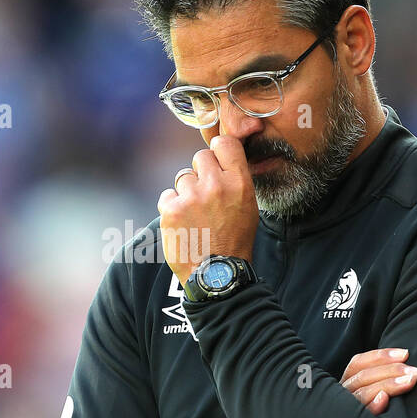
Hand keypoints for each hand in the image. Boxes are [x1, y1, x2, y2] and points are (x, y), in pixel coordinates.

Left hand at [157, 135, 257, 285]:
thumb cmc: (234, 241)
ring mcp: (192, 197)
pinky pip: (167, 196)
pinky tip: (183, 224)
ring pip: (182, 177)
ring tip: (195, 215)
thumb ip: (236, 180)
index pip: (225, 143)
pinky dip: (172, 208)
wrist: (217, 274)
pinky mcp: (171, 209)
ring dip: (186, 192)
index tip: (216, 160)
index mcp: (240, 183)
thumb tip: (222, 160)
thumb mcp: (249, 207)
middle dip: (201, 172)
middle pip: (200, 157)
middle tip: (205, 195)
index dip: (218, 150)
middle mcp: (216, 185)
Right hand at [340, 347, 416, 414]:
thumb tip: (406, 361)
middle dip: (392, 370)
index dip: (380, 356)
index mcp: (346, 387)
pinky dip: (371, 405)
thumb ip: (382, 383)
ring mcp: (343, 415)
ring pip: (362, 392)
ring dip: (388, 384)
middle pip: (363, 376)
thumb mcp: (376, 399)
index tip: (405, 353)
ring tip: (410, 382)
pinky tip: (384, 399)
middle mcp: (341, 398)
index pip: (358, 364)